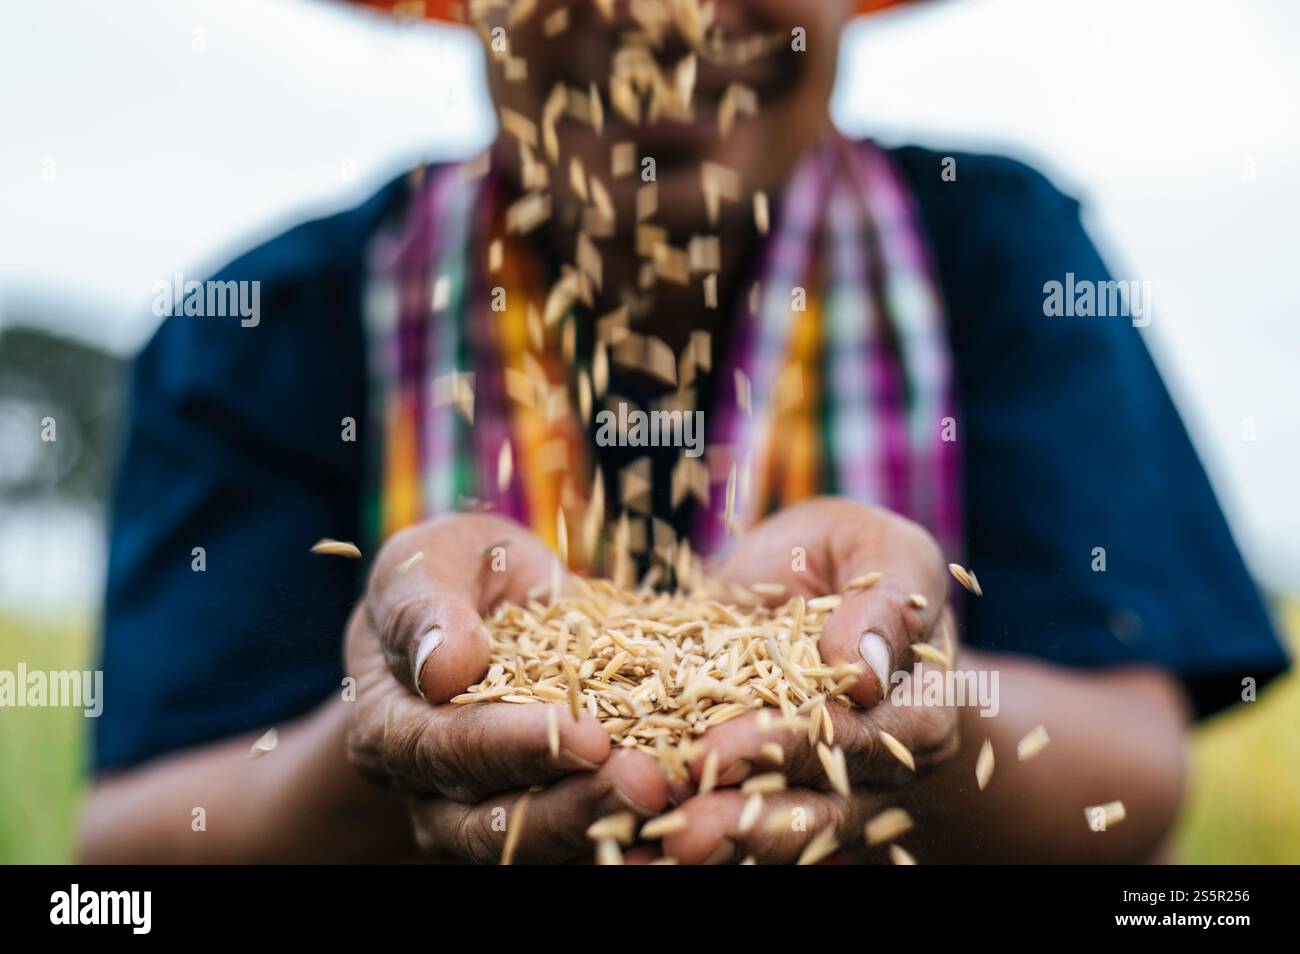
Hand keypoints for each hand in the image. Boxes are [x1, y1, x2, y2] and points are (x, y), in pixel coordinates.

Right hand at [344, 513, 667, 862]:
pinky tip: (687, 817)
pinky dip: (635, 836)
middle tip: (647, 783)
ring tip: (674, 800)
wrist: (484, 606)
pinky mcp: (547, 817)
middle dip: (575, 804)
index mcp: (389, 727)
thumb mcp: (427, 563)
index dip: (512, 746)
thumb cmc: (450, 576)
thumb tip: (443, 667)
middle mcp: (429, 790)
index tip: (583, 732)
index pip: (444, 749)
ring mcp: (486, 815)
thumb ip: (422, 607)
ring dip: (610, 826)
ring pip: (542, 845)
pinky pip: (584, 843)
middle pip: (493, 821)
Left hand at [664, 497, 959, 862]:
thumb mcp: (887, 553)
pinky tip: (638, 852)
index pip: (858, 739)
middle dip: (748, 820)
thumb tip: (864, 668)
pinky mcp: (770, 797)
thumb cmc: (855, 560)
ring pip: (779, 836)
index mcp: (918, 711)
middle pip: (819, 809)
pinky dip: (698, 844)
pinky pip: (739, 834)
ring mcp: (826, 796)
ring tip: (662, 849)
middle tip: (684, 830)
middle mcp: (878, 770)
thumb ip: (889, 602)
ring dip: (720, 845)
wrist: (810, 587)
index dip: (790, 745)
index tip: (720, 749)